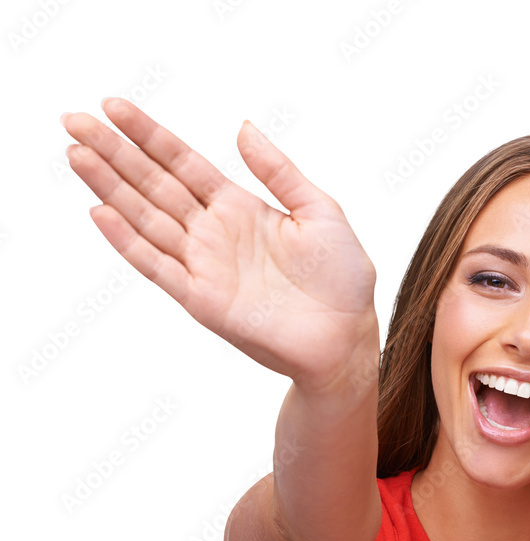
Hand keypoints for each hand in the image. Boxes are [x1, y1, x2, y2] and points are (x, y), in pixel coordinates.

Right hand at [62, 98, 377, 393]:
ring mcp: (205, 266)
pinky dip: (128, 242)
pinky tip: (101, 212)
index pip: (184, 163)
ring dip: (110, 188)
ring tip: (76, 154)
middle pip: (154, 185)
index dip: (150, 135)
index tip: (115, 106)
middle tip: (74, 119)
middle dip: (115, 153)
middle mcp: (215, 233)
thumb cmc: (342, 278)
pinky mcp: (203, 300)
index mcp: (240, 208)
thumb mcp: (320, 211)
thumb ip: (279, 172)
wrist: (347, 336)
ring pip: (147, 219)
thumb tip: (242, 127)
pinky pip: (158, 267)